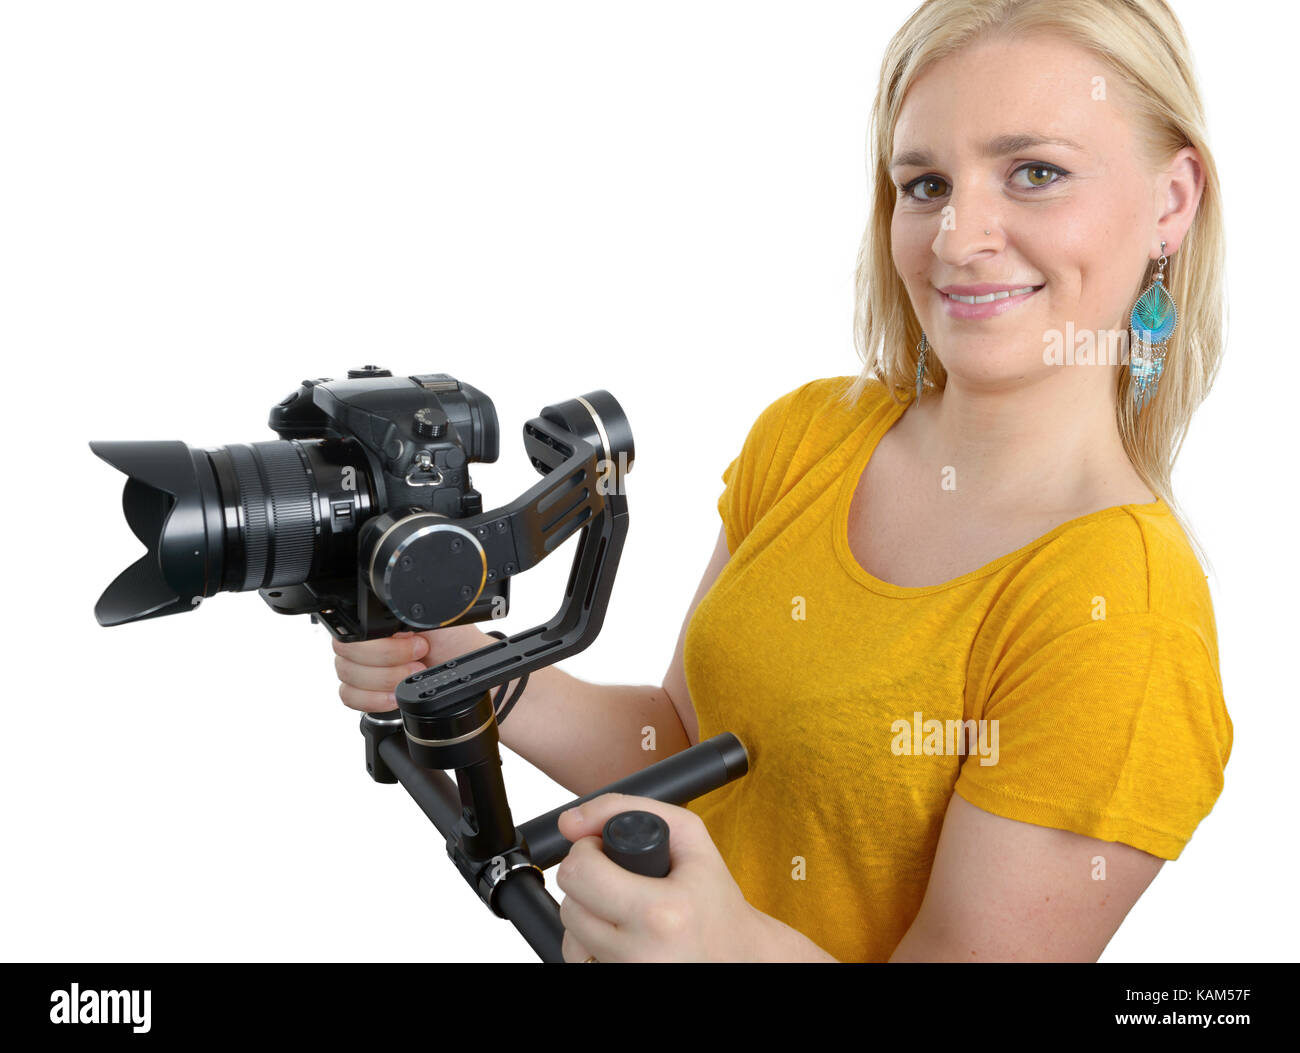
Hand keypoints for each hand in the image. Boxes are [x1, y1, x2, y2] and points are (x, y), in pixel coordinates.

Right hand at [331, 624, 485, 711]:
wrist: (463, 661)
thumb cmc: (450, 637)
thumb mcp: (431, 616)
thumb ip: (406, 611)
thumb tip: (392, 605)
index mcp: (375, 620)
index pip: (352, 633)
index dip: (383, 644)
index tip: (416, 642)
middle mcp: (363, 641)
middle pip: (346, 657)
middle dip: (388, 662)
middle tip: (419, 659)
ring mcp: (361, 667)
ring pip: (348, 678)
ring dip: (385, 680)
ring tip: (413, 674)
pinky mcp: (365, 691)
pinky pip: (349, 697)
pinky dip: (373, 699)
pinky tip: (394, 696)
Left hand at [555, 792, 769, 961]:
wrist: (740, 957)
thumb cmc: (715, 900)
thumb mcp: (690, 835)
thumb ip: (626, 808)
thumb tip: (569, 822)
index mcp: (659, 914)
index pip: (581, 873)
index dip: (586, 852)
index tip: (604, 852)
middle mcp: (639, 954)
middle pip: (570, 905)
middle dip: (585, 883)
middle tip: (614, 879)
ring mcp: (627, 975)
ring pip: (570, 935)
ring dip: (587, 916)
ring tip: (623, 910)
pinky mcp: (622, 987)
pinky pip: (580, 960)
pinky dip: (592, 944)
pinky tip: (621, 936)